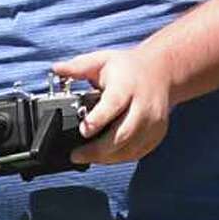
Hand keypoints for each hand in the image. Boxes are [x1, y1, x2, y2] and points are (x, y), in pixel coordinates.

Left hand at [53, 45, 173, 164]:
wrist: (161, 72)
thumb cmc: (127, 68)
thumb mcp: (102, 60)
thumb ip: (78, 67)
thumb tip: (57, 69)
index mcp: (127, 86)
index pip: (114, 105)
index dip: (98, 120)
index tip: (83, 131)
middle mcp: (143, 105)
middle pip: (122, 134)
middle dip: (97, 150)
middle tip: (76, 155)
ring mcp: (153, 122)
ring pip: (130, 148)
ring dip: (106, 158)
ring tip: (86, 158)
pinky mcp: (157, 134)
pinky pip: (137, 153)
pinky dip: (119, 158)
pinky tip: (105, 156)